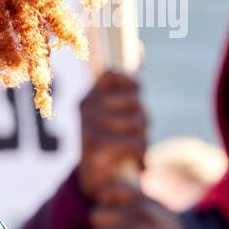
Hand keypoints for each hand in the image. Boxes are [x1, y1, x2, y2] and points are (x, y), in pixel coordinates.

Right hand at [78, 70, 147, 200]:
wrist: (96, 182)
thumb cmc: (113, 142)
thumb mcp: (120, 110)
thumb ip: (127, 82)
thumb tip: (139, 46)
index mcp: (92, 94)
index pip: (115, 74)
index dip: (131, 86)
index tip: (131, 105)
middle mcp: (85, 105)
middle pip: (135, 102)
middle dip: (143, 122)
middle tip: (134, 136)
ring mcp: (86, 124)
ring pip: (137, 123)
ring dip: (142, 141)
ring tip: (132, 151)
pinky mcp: (91, 144)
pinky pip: (130, 141)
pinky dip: (138, 155)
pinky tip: (132, 162)